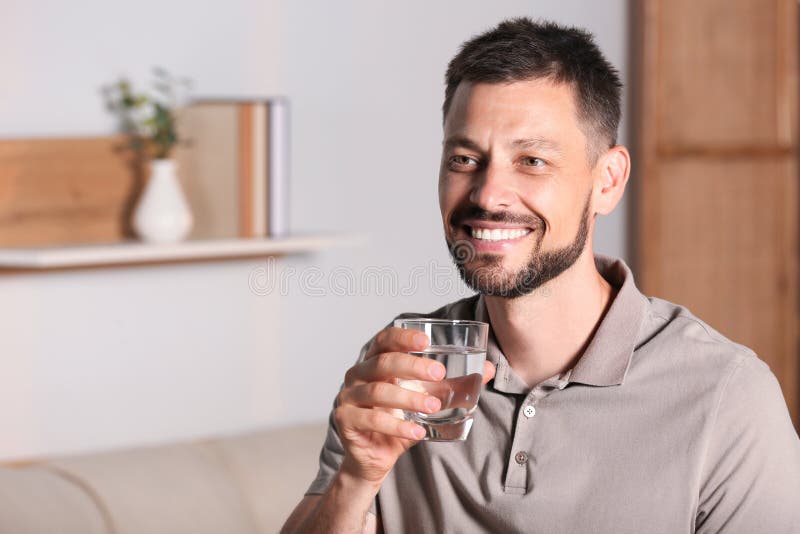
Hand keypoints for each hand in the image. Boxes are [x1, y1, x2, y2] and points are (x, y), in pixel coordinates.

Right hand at [334, 326, 495, 485]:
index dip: (403, 337)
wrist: (375, 457)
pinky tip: (416, 432)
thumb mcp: (428, 398)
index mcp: (376, 362)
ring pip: (377, 391)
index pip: (385, 340)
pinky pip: (371, 420)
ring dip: (408, 398)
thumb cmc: (399, 419)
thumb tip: (489, 369)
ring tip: (433, 406)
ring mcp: (348, 397)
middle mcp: (358, 375)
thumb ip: (454, 385)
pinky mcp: (345, 420)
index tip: (425, 340)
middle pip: (383, 362)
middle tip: (439, 373)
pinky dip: (397, 426)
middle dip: (412, 366)